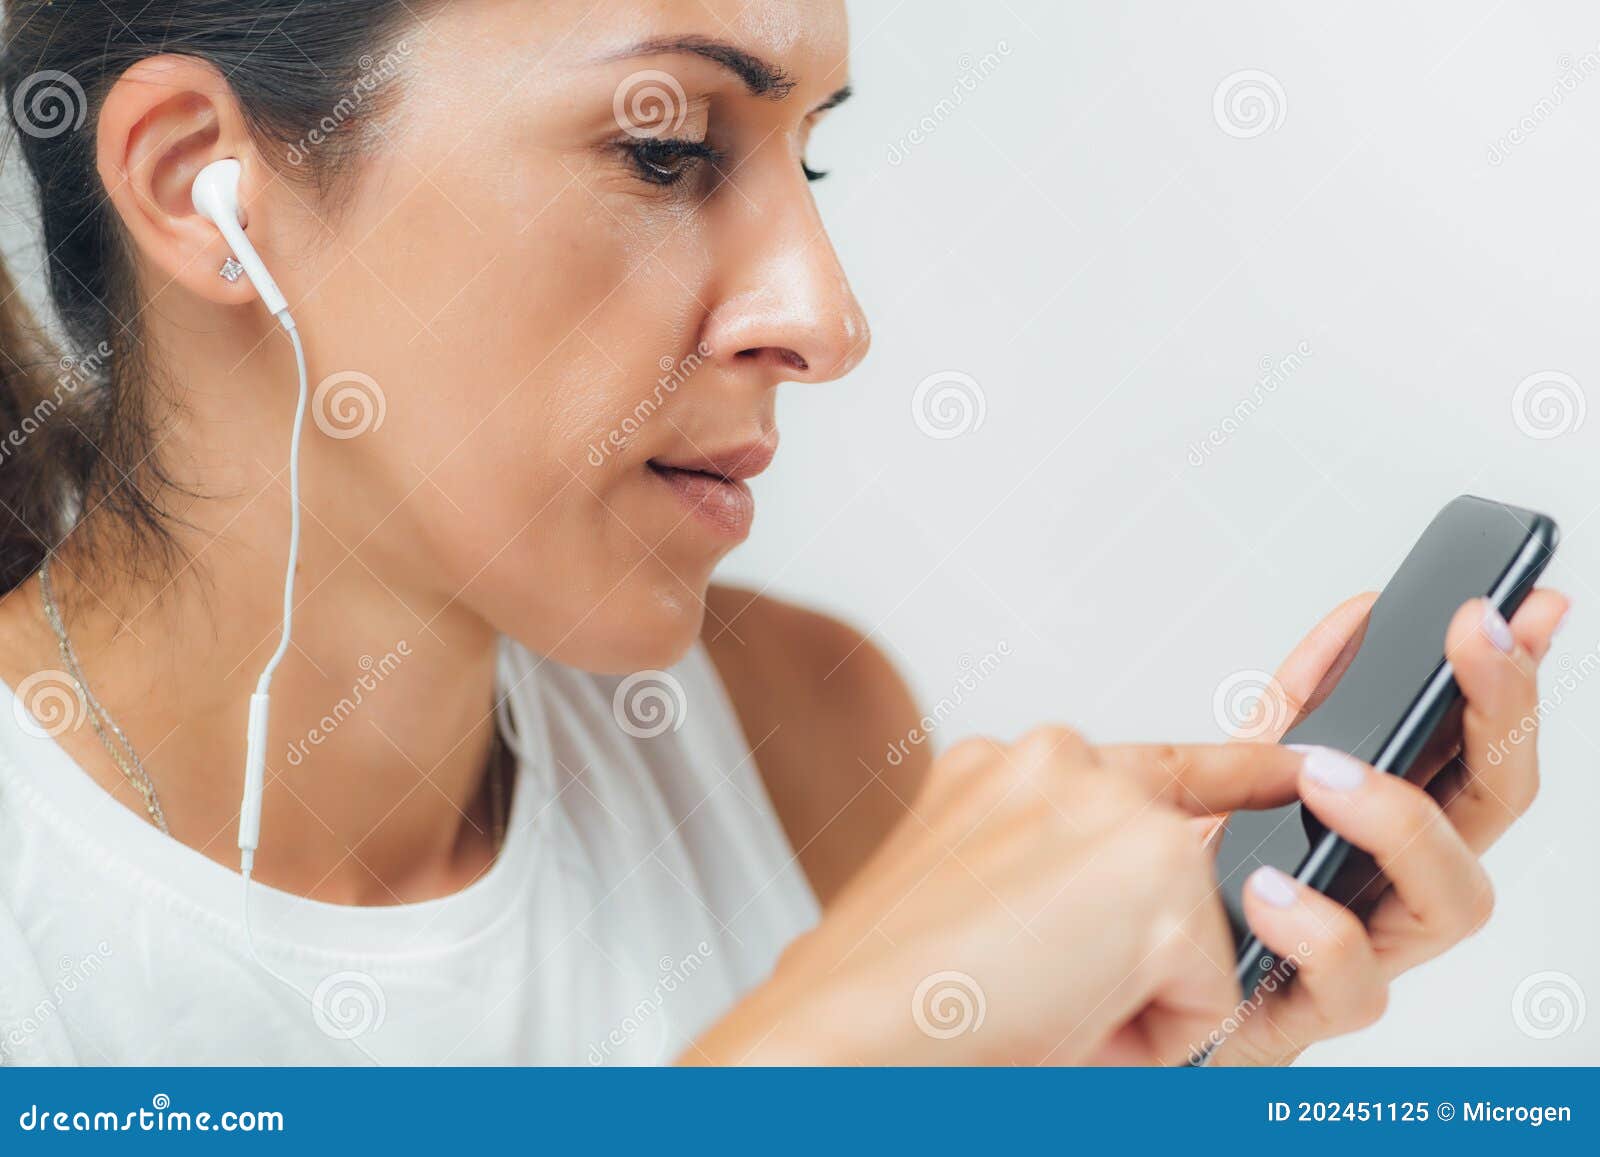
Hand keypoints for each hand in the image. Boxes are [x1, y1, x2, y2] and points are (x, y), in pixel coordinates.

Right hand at [690, 730, 1307, 1065]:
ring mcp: (1110, 803)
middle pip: (1171, 862)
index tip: (1289, 758)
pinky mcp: (1160, 869)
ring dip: (1135, 984)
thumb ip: (1048, 868)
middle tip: (1032, 981)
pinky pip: (1206, 985)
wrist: (842, 1036)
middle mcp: (1055, 761)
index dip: (1226, 774)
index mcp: (1003, 769)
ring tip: (1035, 999)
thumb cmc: (891, 993)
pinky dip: (1153, 1030)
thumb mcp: (969, 896)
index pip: (1144, 766)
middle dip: (1134, 943)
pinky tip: (1065, 1018)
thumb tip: (1120, 915)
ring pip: (1188, 925)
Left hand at [1210, 589, 1568, 1064]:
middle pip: (1496, 808)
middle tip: (1467, 642)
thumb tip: (1361, 615)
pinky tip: (1270, 886)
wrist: (1121, 977)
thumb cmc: (1192, 882)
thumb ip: (1300, 701)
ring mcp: (1367, 951)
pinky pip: (1353, 984)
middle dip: (1500, 714)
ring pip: (1455, 899)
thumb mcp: (1240, 771)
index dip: (1514, 681)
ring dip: (1401, 820)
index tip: (1528, 604)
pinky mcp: (1308, 1013)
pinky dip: (1318, 927)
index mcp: (1391, 827)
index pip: (1480, 747)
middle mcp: (1397, 887)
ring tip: (1325, 774)